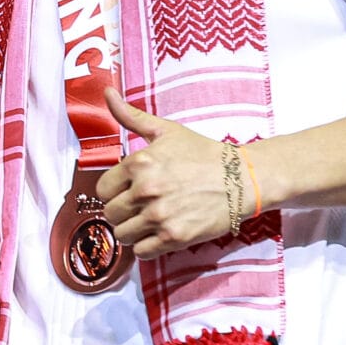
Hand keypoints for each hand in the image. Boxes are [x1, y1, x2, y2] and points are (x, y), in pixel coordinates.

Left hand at [95, 91, 250, 258]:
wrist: (242, 179)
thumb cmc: (203, 153)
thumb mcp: (166, 131)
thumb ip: (131, 116)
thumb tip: (106, 92)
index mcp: (138, 163)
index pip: (102, 190)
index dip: (114, 191)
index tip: (128, 191)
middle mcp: (145, 190)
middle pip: (110, 214)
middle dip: (122, 212)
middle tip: (139, 208)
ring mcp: (159, 215)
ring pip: (123, 235)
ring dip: (132, 231)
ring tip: (149, 221)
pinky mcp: (174, 237)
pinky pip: (141, 252)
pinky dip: (146, 247)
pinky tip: (159, 234)